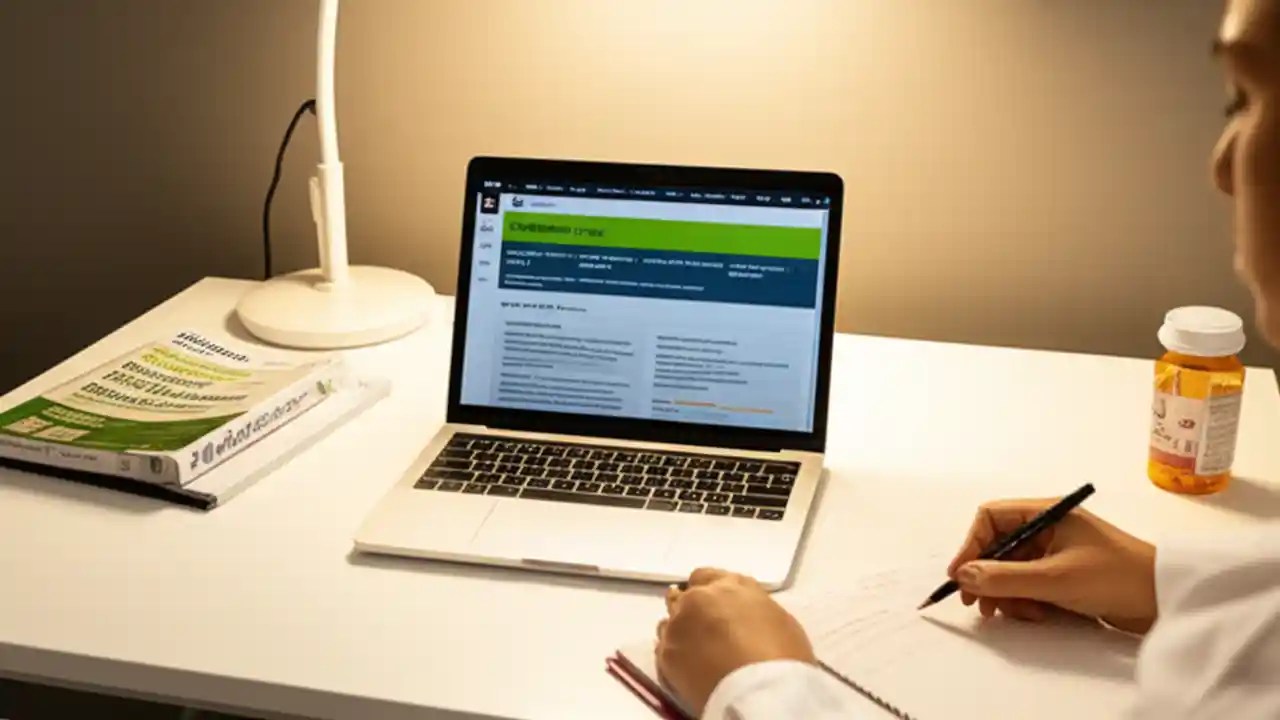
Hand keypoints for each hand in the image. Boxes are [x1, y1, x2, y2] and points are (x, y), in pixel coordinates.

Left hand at [655, 568, 815, 713]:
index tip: (714, 606)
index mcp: (729, 585)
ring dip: (680, 631)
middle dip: (691, 609)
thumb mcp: (777, 619)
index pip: (705, 577)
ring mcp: (677, 625)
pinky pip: (663, 648)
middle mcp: (698, 598)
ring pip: (669, 621)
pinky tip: (688, 666)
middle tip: (703, 630)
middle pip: (683, 596)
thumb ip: (750, 608)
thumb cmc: (781, 656)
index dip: (709, 592)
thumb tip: (742, 615)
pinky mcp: (665, 654)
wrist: (760, 692)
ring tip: (695, 651)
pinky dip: (674, 654)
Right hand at [948, 499, 1157, 632]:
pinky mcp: (1065, 574)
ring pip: (1012, 569)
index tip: (961, 576)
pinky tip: (1038, 614)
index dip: (971, 545)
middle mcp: (1048, 528)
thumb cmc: (1115, 578)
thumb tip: (963, 576)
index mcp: (1046, 513)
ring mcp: (1057, 552)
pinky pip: (1030, 584)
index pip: (991, 517)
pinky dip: (1026, 600)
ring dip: (1008, 593)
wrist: (1166, 600)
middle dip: (987, 576)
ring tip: (1018, 614)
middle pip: (999, 546)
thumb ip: (1005, 577)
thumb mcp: (1054, 579)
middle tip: (979, 606)